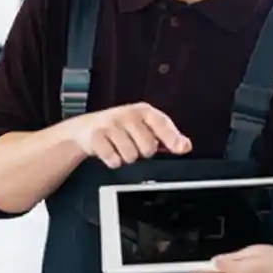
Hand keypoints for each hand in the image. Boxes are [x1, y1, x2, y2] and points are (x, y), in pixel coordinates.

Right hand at [68, 102, 190, 167]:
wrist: (87, 129)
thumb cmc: (121, 128)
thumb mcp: (145, 127)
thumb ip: (168, 136)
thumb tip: (186, 145)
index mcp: (143, 111)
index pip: (161, 123)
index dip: (172, 137)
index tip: (181, 148)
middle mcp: (127, 115)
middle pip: (148, 147)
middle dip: (142, 152)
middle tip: (134, 145)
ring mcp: (111, 124)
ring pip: (130, 156)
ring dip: (127, 157)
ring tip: (121, 148)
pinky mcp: (96, 136)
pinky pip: (113, 159)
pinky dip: (113, 161)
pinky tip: (111, 152)